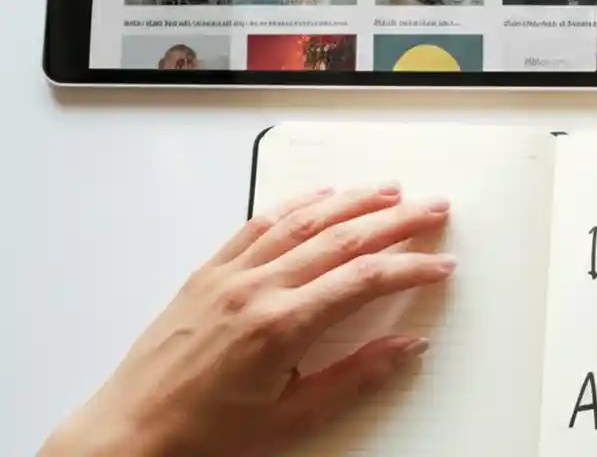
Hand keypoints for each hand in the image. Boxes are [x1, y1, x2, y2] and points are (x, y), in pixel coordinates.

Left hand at [39, 184, 455, 456]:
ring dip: (352, 200)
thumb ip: (355, 378)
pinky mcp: (207, 273)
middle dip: (396, 219)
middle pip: (342, 238)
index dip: (410, 268)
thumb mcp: (291, 420)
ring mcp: (229, 275)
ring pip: (303, 220)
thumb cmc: (203, 436)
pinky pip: (259, 224)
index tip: (440, 264)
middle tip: (433, 209)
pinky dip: (296, 203)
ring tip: (390, 190)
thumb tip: (405, 348)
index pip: (364, 280)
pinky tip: (320, 196)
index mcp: (280, 327)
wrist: (129, 435)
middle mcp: (255, 289)